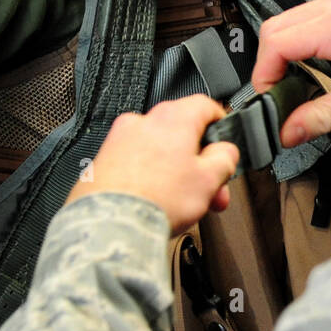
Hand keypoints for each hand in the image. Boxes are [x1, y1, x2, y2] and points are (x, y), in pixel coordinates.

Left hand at [65, 96, 239, 235]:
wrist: (109, 224)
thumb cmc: (155, 200)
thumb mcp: (209, 180)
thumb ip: (225, 158)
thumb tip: (226, 151)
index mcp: (173, 117)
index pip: (206, 106)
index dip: (221, 126)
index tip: (225, 144)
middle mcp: (144, 120)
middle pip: (183, 132)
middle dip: (201, 162)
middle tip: (212, 188)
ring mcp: (120, 139)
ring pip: (160, 149)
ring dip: (177, 170)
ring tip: (185, 201)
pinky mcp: (105, 160)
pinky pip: (137, 161)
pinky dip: (151, 176)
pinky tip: (159, 200)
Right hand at [251, 0, 330, 147]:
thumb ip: (323, 116)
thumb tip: (288, 132)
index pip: (276, 42)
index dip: (264, 75)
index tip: (270, 102)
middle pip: (274, 28)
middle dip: (269, 65)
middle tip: (279, 96)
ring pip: (288, 22)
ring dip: (283, 53)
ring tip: (296, 85)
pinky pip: (306, 19)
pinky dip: (299, 42)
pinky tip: (313, 66)